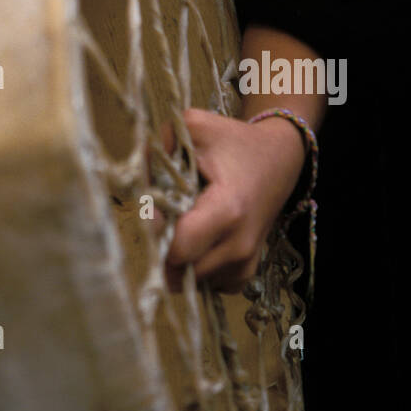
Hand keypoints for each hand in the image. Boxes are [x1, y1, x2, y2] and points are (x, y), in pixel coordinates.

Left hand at [155, 108, 306, 294]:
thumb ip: (158, 149)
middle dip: (161, 243)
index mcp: (228, 211)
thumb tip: (132, 180)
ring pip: (186, 279)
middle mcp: (238, 247)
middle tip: (165, 213)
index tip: (153, 207)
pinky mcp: (242, 276)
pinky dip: (192, 264)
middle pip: (177, 268)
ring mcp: (243, 266)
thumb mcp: (194, 128)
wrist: (278, 161)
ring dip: (174, 255)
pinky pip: (202, 282)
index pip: (178, 247)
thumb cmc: (233, 142)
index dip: (156, 230)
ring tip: (185, 220)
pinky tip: (199, 235)